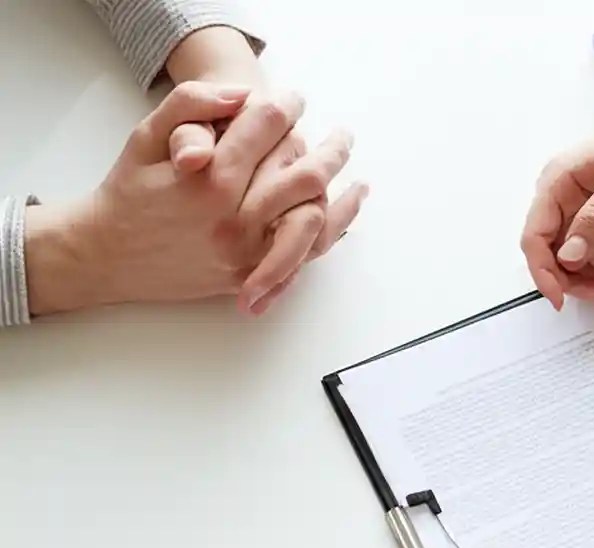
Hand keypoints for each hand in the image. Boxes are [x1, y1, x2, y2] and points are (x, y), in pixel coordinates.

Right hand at [24, 82, 360, 314]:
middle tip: (338, 133)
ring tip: (346, 158)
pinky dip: (337, 222)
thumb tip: (241, 95)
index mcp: (211, 175)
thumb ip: (190, 106)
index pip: (267, 127)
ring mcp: (246, 248)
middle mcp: (234, 214)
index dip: (285, 105)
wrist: (107, 255)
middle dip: (329, 146)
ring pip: (314, 211)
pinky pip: (307, 249)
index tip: (292, 99)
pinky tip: (352, 199)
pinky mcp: (251, 271)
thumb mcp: (146, 136)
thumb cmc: (129, 192)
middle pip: (306, 171)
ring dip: (339, 181)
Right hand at [521, 57, 593, 309]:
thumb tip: (569, 256)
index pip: (535, 236)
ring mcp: (577, 211)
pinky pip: (587, 255)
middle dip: (573, 281)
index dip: (543, 270)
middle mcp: (560, 199)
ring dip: (587, 281)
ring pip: (568, 260)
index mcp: (557, 183)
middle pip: (551, 253)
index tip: (561, 298)